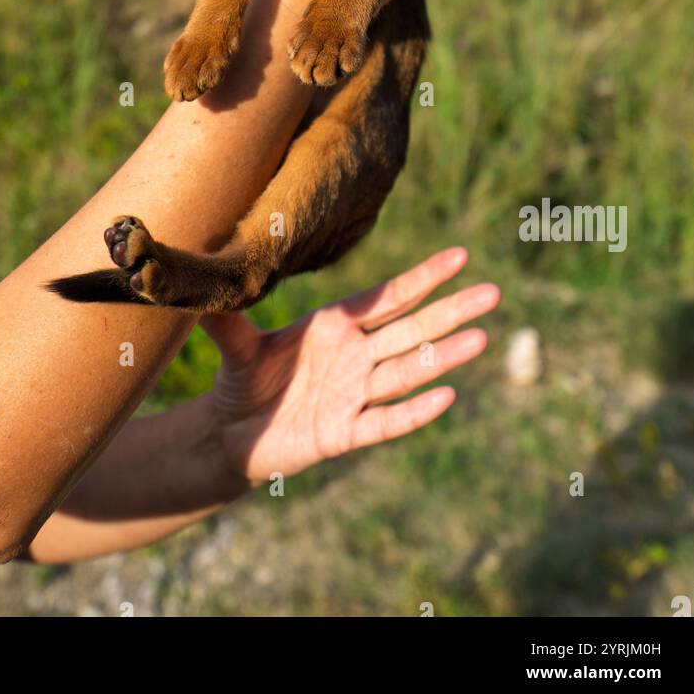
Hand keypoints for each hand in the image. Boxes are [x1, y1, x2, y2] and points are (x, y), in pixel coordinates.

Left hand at [201, 248, 499, 483]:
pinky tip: (446, 396)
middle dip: (451, 311)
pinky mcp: (345, 433)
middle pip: (411, 329)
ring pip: (406, 371)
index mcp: (336, 325)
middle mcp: (354, 356)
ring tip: (482, 337)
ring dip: (443, 357)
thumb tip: (199, 275)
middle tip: (494, 292)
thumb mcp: (234, 344)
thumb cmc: (240, 381)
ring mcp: (353, 394)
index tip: (461, 257)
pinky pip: (386, 421)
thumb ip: (227, 315)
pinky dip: (415, 411)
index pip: (389, 297)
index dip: (424, 278)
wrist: (230, 436)